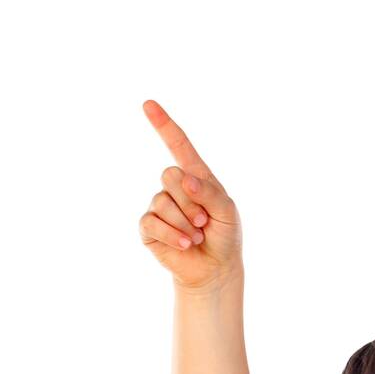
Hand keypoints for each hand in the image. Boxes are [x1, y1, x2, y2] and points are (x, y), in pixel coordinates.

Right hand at [138, 99, 242, 291]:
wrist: (215, 269)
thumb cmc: (224, 236)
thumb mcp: (227, 211)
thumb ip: (209, 192)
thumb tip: (184, 180)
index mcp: (195, 176)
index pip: (178, 145)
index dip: (163, 124)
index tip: (148, 104)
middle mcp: (174, 188)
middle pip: (170, 175)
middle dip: (190, 201)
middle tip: (203, 222)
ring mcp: (159, 206)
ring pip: (162, 201)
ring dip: (185, 223)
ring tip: (196, 235)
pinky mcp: (149, 228)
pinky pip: (153, 222)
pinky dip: (173, 234)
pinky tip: (185, 244)